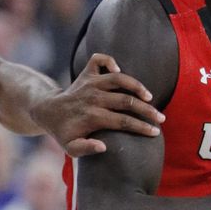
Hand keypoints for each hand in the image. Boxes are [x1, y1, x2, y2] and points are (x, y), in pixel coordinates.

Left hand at [31, 53, 163, 157]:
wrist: (49, 112)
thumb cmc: (64, 132)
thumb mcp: (71, 148)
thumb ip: (85, 149)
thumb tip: (104, 147)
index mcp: (92, 116)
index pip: (122, 121)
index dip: (141, 127)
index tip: (154, 132)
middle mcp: (92, 97)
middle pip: (126, 100)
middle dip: (146, 110)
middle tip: (161, 117)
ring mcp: (89, 83)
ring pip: (118, 79)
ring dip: (136, 85)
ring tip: (150, 96)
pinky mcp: (86, 73)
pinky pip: (98, 59)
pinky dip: (109, 60)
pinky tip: (119, 69)